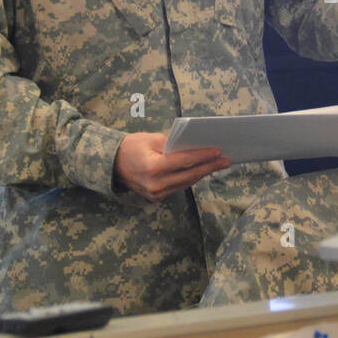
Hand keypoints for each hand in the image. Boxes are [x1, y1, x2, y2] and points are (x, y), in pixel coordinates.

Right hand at [112, 133, 230, 201]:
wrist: (111, 165)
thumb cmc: (131, 147)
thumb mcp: (151, 139)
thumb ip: (173, 144)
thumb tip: (196, 147)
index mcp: (152, 168)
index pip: (183, 161)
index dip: (203, 156)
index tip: (218, 151)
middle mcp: (155, 184)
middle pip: (189, 174)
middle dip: (209, 166)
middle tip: (226, 160)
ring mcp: (156, 194)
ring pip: (186, 182)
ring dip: (203, 173)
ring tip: (218, 164)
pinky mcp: (157, 197)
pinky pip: (179, 187)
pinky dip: (191, 178)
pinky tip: (203, 170)